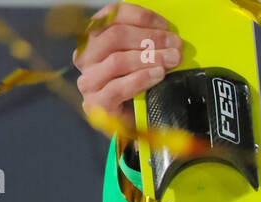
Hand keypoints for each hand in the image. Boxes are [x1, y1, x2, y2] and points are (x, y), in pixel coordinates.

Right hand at [73, 3, 182, 125]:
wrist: (130, 126)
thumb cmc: (136, 89)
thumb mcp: (140, 61)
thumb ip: (145, 44)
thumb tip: (167, 36)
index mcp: (94, 40)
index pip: (111, 17)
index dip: (140, 17)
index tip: (165, 25)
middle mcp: (86, 57)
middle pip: (114, 37)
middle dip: (150, 38)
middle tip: (175, 45)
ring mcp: (88, 81)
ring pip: (116, 60)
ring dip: (149, 58)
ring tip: (171, 60)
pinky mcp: (96, 104)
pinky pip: (117, 87)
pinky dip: (141, 79)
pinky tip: (158, 75)